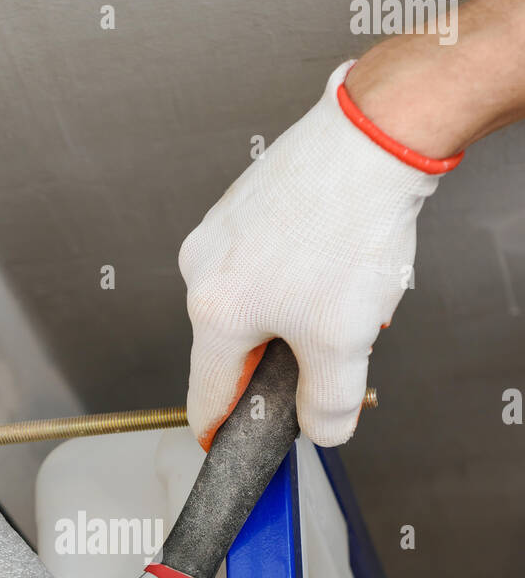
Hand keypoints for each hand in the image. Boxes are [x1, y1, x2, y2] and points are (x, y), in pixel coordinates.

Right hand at [179, 60, 453, 447]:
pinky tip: (336, 257)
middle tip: (330, 352)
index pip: (205, 398)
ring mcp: (220, 230)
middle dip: (278, 361)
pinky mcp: (244, 203)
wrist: (374, 134)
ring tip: (341, 291)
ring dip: (294, 314)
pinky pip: (264, 261)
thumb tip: (319, 428)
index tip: (231, 444)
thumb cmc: (350, 223)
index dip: (225, 431)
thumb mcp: (344, 341)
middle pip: (232, 349)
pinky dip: (299, 273)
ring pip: (252, 302)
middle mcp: (203, 269)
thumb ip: (326, 405)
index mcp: (214, 312)